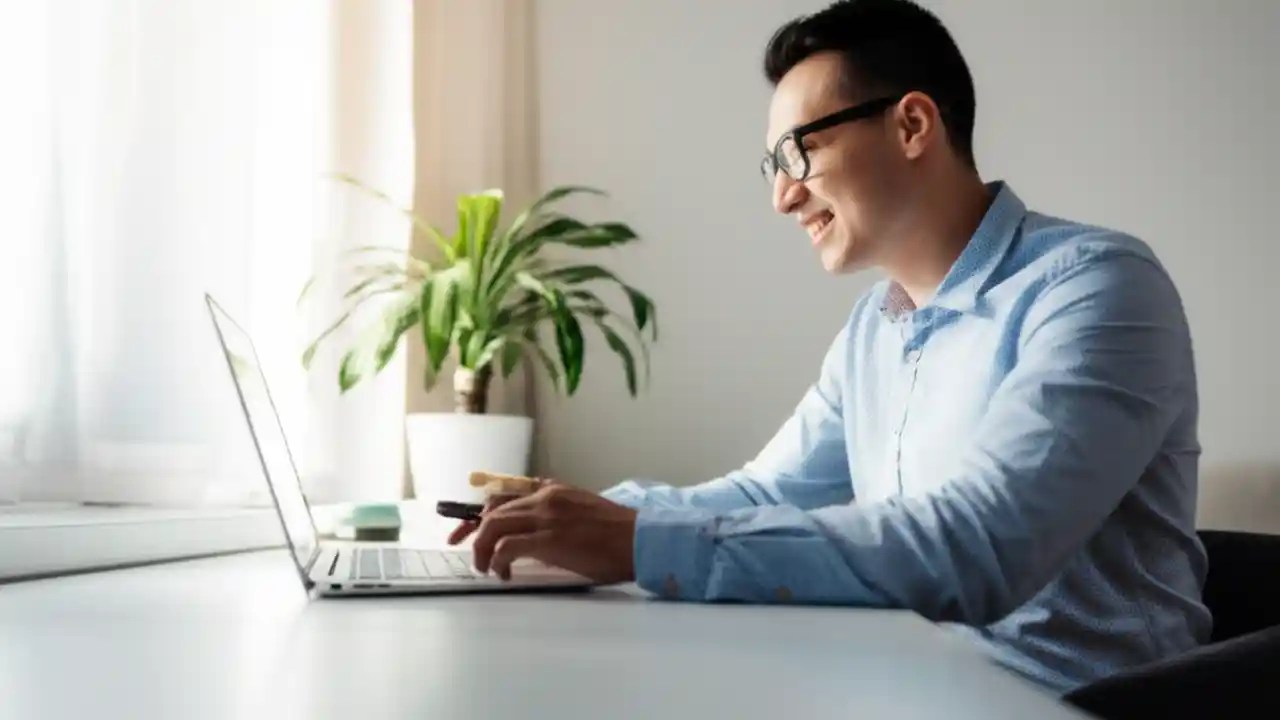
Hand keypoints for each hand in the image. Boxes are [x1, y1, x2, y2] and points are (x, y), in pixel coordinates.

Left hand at [449, 483, 636, 583]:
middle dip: (471, 531)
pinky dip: (497, 561)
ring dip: (482, 549)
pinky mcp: (550, 539)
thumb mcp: (581, 509)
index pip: (504, 495)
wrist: (640, 539)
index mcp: (552, 490)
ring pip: (494, 526)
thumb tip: (534, 528)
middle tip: (461, 549)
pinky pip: (507, 547)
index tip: (465, 528)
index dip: (479, 513)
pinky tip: (503, 573)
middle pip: (492, 510)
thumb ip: (556, 510)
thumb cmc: (617, 533)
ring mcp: (546, 517)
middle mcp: (545, 497)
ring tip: (486, 568)